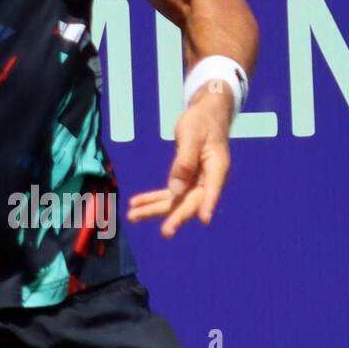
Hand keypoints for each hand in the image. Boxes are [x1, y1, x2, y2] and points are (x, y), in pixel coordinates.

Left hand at [126, 83, 233, 237]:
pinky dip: (152, 198)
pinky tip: (135, 204)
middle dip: (176, 216)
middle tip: (165, 233)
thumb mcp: (191, 136)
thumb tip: (176, 191)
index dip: (208, 204)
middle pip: (191, 201)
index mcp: (217, 168)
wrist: (206, 114)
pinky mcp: (186, 179)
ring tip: (132, 216)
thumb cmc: (201, 122)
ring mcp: (197, 181)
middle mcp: (208, 179)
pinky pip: (169, 193)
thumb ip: (184, 163)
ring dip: (154, 209)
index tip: (205, 220)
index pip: (212, 189)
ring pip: (176, 200)